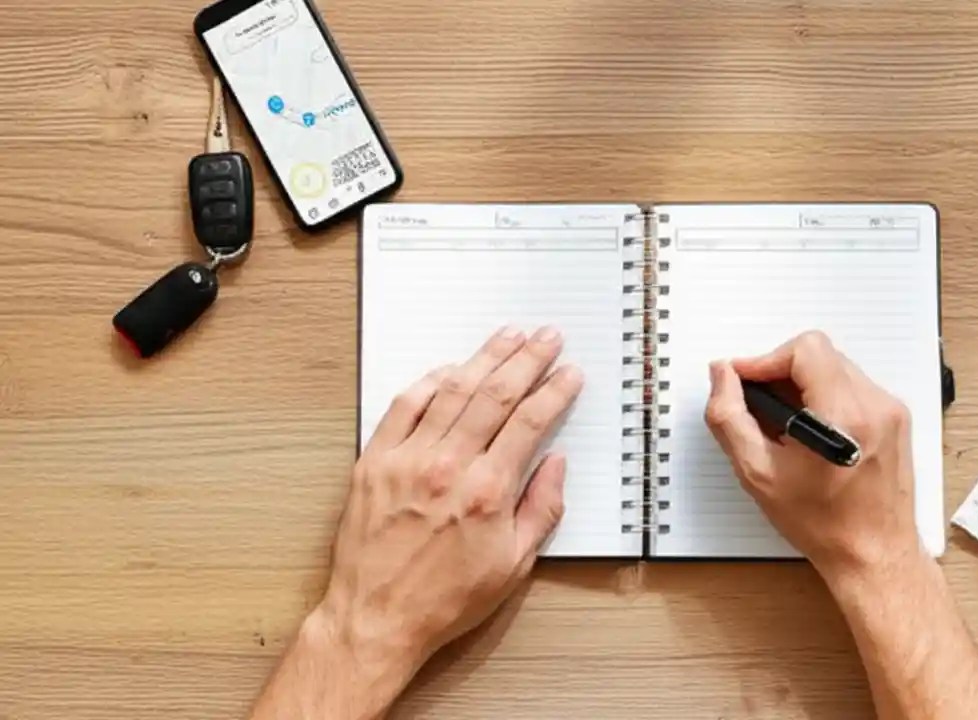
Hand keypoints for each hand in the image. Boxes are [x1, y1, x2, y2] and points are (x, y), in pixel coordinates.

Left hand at [304, 326, 581, 712]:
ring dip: (485, 357)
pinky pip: (405, 406)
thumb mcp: (514, 565)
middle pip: (496, 393)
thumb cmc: (444, 600)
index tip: (569, 373)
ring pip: (453, 390)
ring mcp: (408, 460)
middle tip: (546, 337)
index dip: (554, 391)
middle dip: (527, 359)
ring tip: (508, 336)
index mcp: (488, 492)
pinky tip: (450, 369)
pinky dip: (430, 381)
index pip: (530, 422)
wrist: (376, 620)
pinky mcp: (374, 462)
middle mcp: (448, 467)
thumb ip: (542, 509)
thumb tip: (556, 464)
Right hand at [704, 330, 919, 582]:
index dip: (765, 360)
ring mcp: (890, 410)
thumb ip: (730, 417)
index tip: (744, 381)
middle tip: (762, 410)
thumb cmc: (823, 525)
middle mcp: (875, 405)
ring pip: (835, 368)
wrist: (874, 554)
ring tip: (786, 427)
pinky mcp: (896, 419)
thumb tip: (723, 375)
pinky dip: (825, 398)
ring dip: (803, 386)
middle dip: (782, 374)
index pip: (804, 350)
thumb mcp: (759, 474)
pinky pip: (853, 387)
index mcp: (844, 415)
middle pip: (819, 355)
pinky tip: (811, 434)